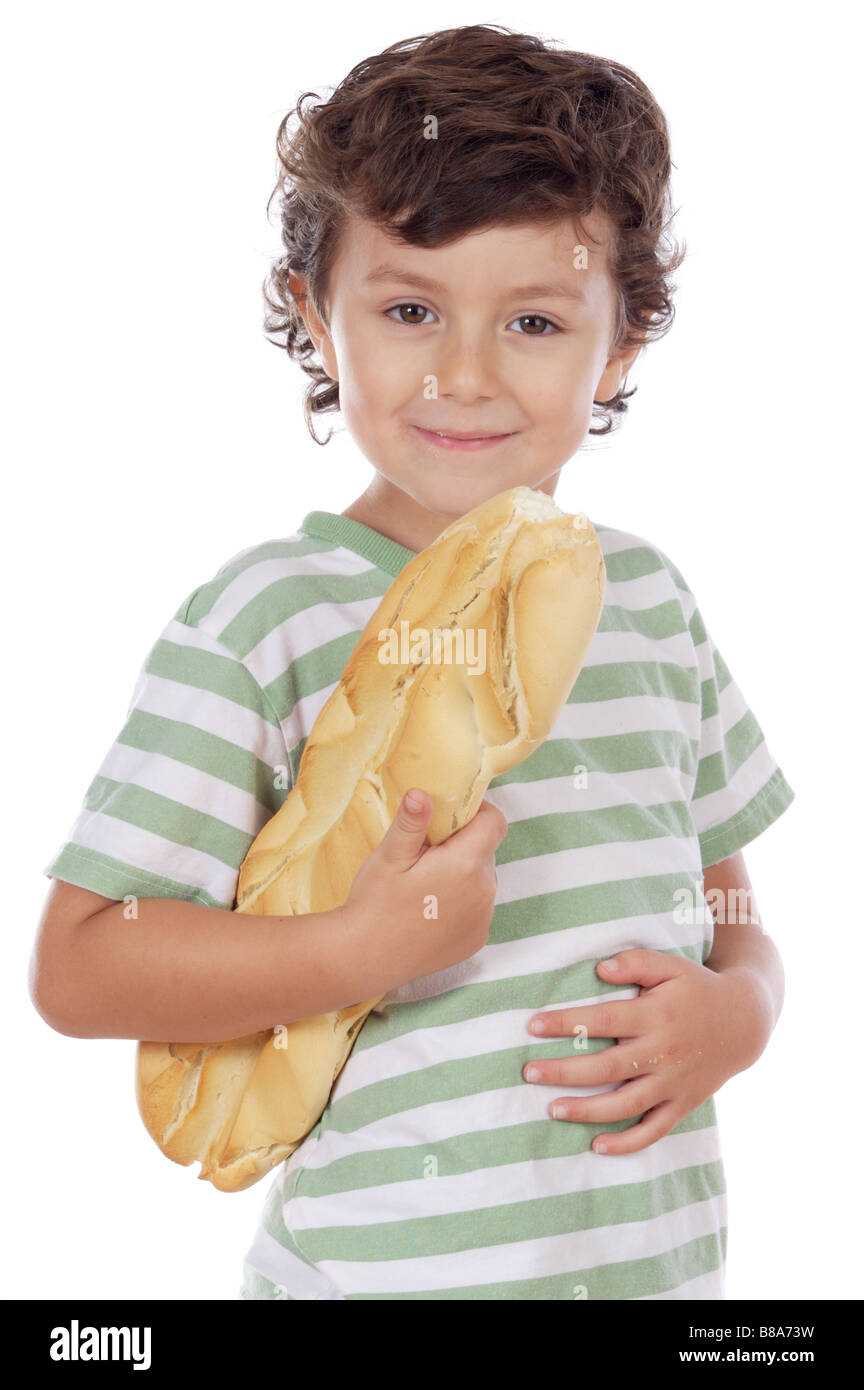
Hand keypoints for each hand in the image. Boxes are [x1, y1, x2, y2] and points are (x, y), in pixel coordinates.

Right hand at [342, 788, 507, 996]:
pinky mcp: (476, 940)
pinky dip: (462, 902)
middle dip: (463, 845)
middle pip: (486, 851)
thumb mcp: (389, 856)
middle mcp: (485, 892)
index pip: (494, 822)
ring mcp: (483, 919)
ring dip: (463, 874)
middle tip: (425, 853)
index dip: (477, 812)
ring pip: (482, 880)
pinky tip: (430, 910)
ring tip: (425, 884)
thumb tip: (422, 792)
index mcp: (466, 864)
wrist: (365, 959)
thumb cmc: (374, 903)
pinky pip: (478, 908)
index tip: (449, 816)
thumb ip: (412, 823)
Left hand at [522, 949, 770, 1154]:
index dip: (566, 1023)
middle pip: (606, 1067)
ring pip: (625, 1105)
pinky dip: (627, 1143)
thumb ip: (636, 962)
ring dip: (586, 1111)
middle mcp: (663, 1052)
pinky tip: (597, 1146)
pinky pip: (654, 1130)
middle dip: (564, 1072)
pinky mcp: (683, 1104)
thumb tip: (599, 969)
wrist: (745, 1021)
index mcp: (656, 1015)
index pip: (602, 1021)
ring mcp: (673, 1083)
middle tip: (529, 1073)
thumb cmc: (697, 988)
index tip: (533, 1026)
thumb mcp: (672, 965)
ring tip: (552, 1109)